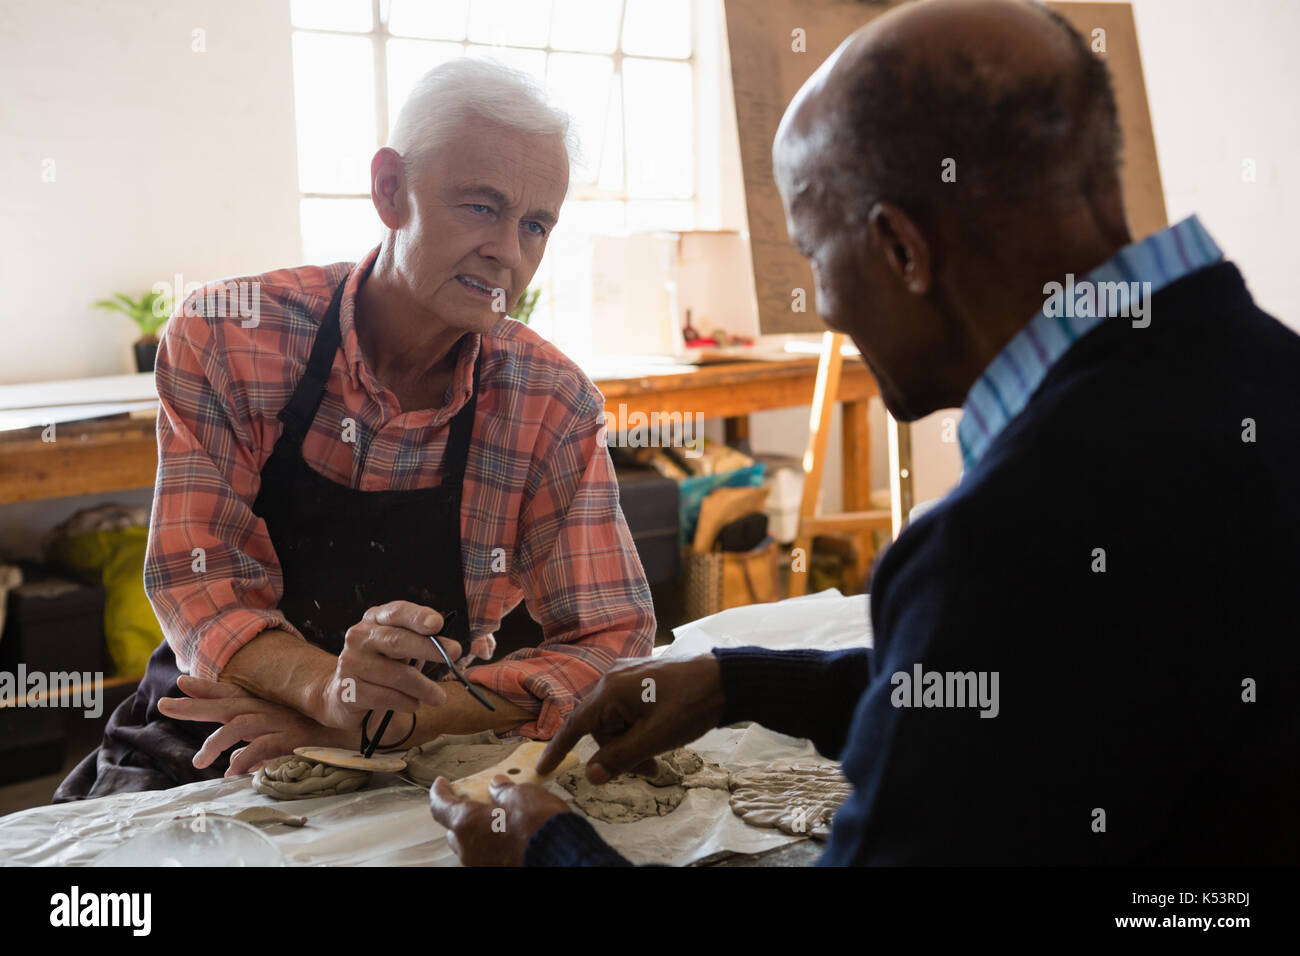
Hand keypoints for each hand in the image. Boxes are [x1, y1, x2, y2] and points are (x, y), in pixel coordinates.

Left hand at [158, 675, 348, 775]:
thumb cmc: (316, 732)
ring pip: (239, 725)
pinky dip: (246, 758)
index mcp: (263, 706)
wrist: (351, 730)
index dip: (205, 688)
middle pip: (226, 704)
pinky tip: (232, 771)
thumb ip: (255, 745)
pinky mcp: (290, 736)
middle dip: (194, 705)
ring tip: (198, 761)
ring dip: (216, 742)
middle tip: (165, 705)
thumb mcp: (280, 734)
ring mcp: (278, 721)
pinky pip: (262, 746)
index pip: (230, 694)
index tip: (180, 683)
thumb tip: (235, 760)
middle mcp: (267, 709)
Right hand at [315, 600, 463, 729]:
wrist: (343, 694)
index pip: (397, 612)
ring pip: (395, 675)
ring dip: (423, 687)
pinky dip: (406, 702)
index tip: (438, 623)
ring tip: (438, 697)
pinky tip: (413, 704)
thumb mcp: (399, 647)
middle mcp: (359, 637)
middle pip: (397, 640)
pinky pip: (385, 697)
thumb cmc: (382, 666)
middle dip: (429, 648)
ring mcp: (350, 663)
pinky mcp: (346, 689)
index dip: (417, 616)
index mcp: (374, 620)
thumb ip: (419, 640)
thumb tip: (449, 647)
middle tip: (453, 655)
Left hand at [429, 776, 570, 865]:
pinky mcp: (497, 871)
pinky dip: (494, 844)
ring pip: (472, 845)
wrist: (561, 856)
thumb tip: (497, 786)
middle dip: (464, 814)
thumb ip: (503, 790)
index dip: (440, 792)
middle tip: (478, 799)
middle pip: (455, 829)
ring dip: (481, 831)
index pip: (441, 806)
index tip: (442, 783)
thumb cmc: (538, 826)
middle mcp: (468, 849)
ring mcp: (481, 864)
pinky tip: (511, 834)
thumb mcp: (521, 794)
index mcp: (466, 823)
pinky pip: (488, 856)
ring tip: (501, 816)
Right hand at [536, 655, 724, 783]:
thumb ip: (620, 758)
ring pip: (616, 722)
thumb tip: (590, 774)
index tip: (543, 770)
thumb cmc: (689, 706)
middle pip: (600, 728)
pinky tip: (658, 737)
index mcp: (610, 691)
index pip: (574, 724)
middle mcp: (612, 680)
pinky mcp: (642, 679)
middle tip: (648, 770)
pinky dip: (638, 730)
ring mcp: (628, 677)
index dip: (558, 749)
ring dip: (631, 743)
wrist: (724, 680)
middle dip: (618, 753)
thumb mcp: (654, 739)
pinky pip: (628, 711)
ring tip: (657, 758)